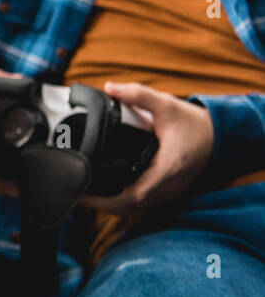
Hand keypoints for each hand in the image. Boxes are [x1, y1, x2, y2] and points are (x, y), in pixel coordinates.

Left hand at [82, 81, 213, 216]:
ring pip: (137, 209)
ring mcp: (171, 191)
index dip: (107, 198)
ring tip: (87, 195)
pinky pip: (145, 205)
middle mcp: (170, 185)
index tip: (85, 191)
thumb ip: (138, 94)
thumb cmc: (193, 122)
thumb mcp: (166, 104)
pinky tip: (108, 196)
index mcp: (168, 167)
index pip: (134, 194)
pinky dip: (125, 204)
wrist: (219, 135)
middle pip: (131, 206)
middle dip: (103, 204)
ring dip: (112, 206)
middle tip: (78, 192)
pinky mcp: (169, 191)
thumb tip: (109, 87)